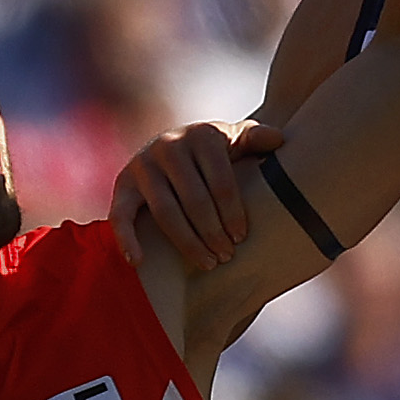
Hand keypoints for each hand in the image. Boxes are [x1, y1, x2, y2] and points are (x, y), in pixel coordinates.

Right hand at [113, 118, 285, 268]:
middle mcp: (169, 146)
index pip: (221, 182)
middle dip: (213, 233)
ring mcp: (143, 165)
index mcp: (201, 136)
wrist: (176, 145)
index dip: (233, 213)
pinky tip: (138, 262)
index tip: (242, 238)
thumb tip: (278, 139)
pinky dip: (126, 239)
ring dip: (187, 243)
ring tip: (207, 263)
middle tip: (226, 256)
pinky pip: (120, 215)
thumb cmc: (215, 150)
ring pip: (165, 212)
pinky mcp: (123, 184)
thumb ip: (255, 137)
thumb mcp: (236, 138)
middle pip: (195, 200)